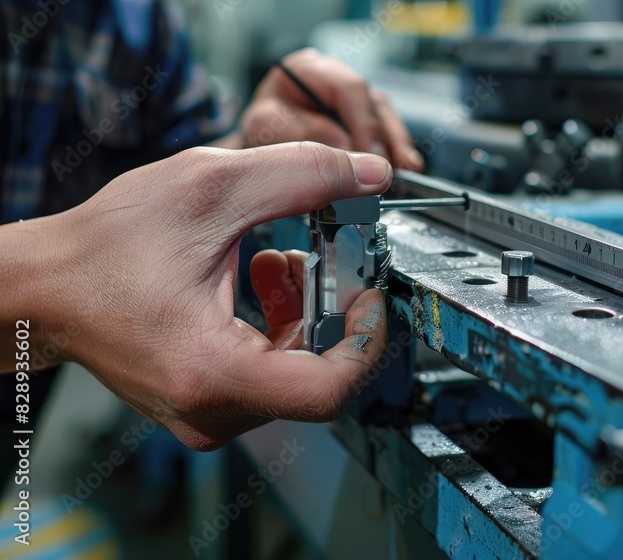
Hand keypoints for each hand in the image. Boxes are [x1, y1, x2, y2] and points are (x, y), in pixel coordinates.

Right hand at [32, 143, 391, 449]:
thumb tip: (370, 174)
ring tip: (283, 258)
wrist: (45, 286)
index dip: (367, 342)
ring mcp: (209, 415)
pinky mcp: (208, 403)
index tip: (371, 295)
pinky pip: (274, 373)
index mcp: (211, 372)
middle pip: (320, 377)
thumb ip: (301, 176)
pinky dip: (285, 322)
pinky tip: (265, 275)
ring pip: (300, 373)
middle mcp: (211, 411)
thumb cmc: (104, 248)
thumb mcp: (211, 188)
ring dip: (309, 310)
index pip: (329, 391)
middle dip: (333, 309)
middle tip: (323, 256)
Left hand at [238, 48, 423, 170]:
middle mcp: (335, 78)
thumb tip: (349, 151)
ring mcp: (349, 100)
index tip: (372, 158)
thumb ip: (305, 136)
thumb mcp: (268, 129)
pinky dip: (392, 152)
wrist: (253, 152)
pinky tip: (403, 168)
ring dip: (396, 146)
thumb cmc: (258, 133)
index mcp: (307, 69)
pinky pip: (384, 133)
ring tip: (406, 169)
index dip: (366, 124)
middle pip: (374, 103)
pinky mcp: (359, 122)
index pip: (350, 89)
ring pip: (384, 118)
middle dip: (386, 138)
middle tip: (394, 167)